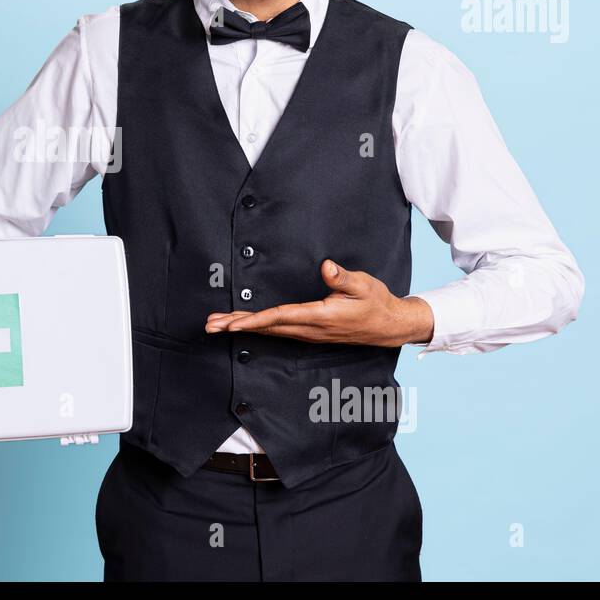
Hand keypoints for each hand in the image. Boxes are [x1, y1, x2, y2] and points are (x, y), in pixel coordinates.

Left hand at [204, 259, 433, 347]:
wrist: (388, 326)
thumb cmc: (376, 302)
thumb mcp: (364, 285)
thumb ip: (343, 277)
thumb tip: (326, 266)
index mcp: (320, 316)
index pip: (280, 317)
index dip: (255, 319)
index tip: (233, 322)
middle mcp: (310, 329)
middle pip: (267, 327)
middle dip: (237, 325)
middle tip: (210, 325)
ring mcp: (309, 333)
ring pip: (270, 331)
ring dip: (243, 327)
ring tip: (217, 325)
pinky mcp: (309, 333)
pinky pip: (278, 331)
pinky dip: (257, 328)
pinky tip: (243, 325)